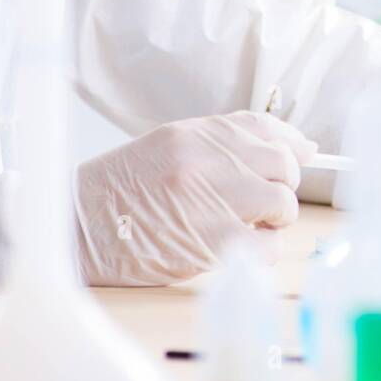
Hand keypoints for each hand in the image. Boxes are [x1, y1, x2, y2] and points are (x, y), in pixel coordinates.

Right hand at [74, 110, 316, 285]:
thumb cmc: (121, 191)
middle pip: (283, 166)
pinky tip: (236, 250)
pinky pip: (267, 248)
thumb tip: (294, 147)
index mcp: (198, 133)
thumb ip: (222, 145)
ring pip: (282, 206)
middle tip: (261, 203)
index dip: (291, 145)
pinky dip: (261, 253)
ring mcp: (212, 200)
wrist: (78, 228)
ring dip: (273, 222)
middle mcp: (209, 159)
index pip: (265, 127)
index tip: (302, 156)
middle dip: (280, 187)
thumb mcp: (168, 148)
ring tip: (246, 228)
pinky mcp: (212, 243)